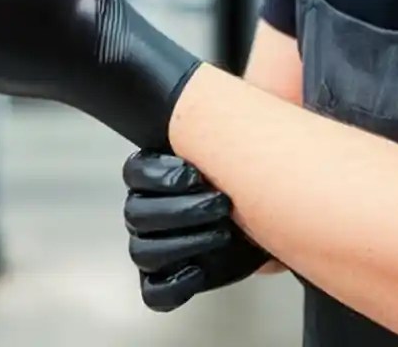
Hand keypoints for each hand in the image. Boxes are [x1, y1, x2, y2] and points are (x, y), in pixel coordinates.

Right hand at [124, 150, 271, 311]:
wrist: (262, 227)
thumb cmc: (243, 188)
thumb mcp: (234, 159)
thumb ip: (223, 140)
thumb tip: (237, 107)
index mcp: (150, 177)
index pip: (135, 173)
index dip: (158, 175)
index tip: (194, 174)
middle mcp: (143, 212)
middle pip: (137, 214)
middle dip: (181, 210)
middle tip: (223, 204)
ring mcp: (152, 248)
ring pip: (143, 251)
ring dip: (182, 244)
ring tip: (223, 233)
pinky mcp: (166, 281)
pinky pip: (153, 291)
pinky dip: (173, 285)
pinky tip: (199, 272)